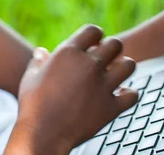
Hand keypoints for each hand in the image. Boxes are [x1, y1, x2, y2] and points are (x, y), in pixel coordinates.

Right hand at [6, 25, 137, 154]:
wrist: (43, 133)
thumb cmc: (33, 104)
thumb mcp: (31, 76)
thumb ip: (39, 61)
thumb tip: (41, 52)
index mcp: (68, 53)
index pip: (93, 30)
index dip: (95, 36)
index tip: (93, 43)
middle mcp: (89, 65)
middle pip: (116, 44)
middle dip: (112, 49)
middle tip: (107, 58)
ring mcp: (102, 86)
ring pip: (129, 66)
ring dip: (124, 67)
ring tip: (117, 73)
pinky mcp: (111, 107)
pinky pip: (132, 95)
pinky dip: (129, 94)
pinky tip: (121, 95)